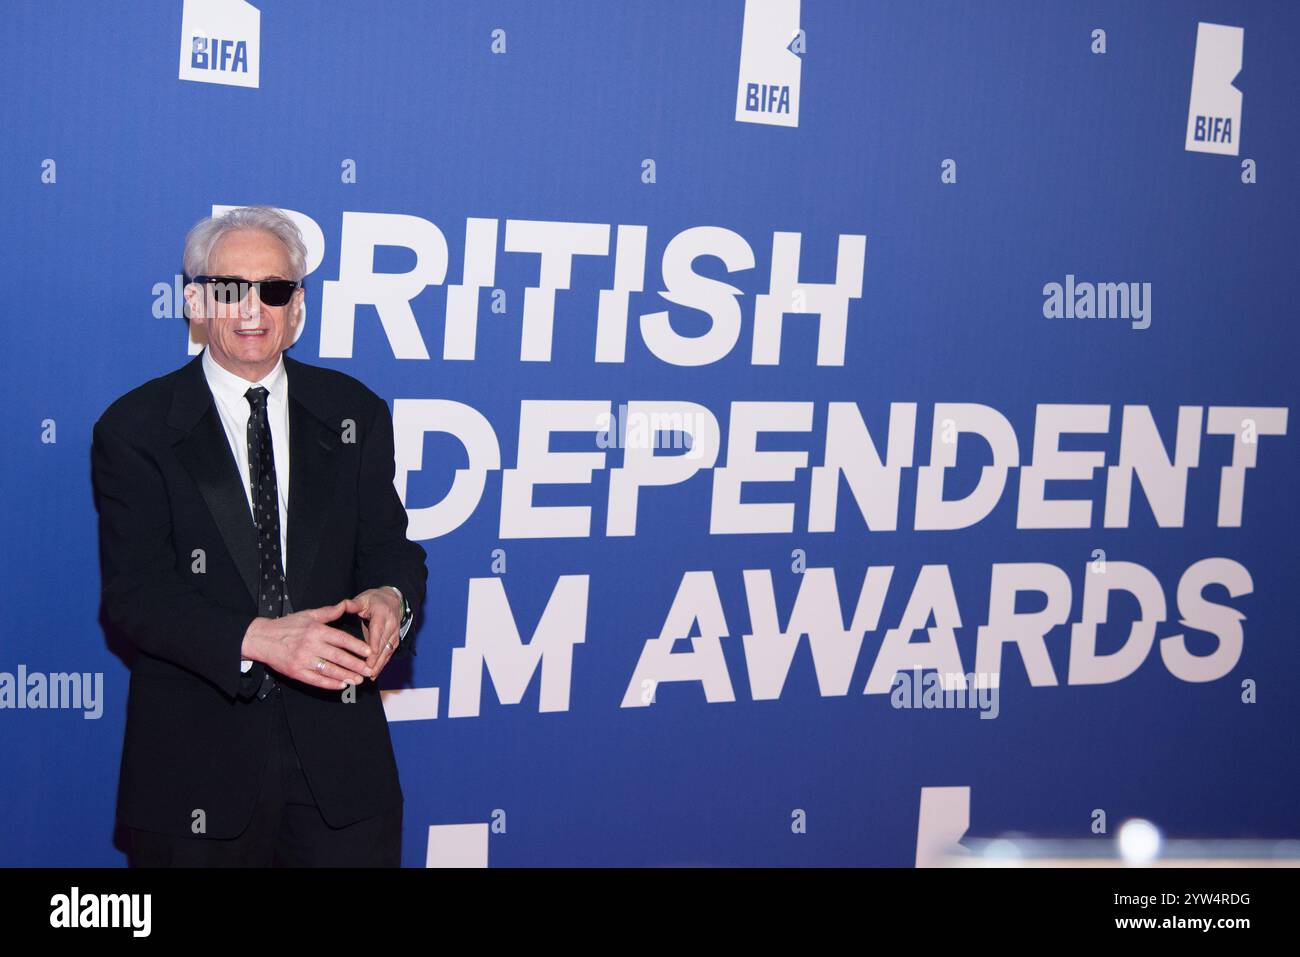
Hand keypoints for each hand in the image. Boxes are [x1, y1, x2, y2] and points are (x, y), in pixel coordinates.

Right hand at [242, 601, 373, 690]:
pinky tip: (341, 685)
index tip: (369, 652)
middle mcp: (311, 645)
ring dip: (346, 676)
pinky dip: (330, 684)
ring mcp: (303, 660)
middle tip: (369, 670)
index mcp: (316, 630)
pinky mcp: (296, 672)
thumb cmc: (287, 626)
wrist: (261, 638)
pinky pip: (316, 680)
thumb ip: (329, 612)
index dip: (356, 646)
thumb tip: (345, 604)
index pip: (341, 639)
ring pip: (329, 670)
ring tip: (359, 679)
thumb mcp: (308, 614)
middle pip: (338, 657)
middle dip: (356, 665)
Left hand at [343, 588, 402, 680]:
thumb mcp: (364, 599)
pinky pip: (389, 653)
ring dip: (380, 664)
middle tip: (367, 672)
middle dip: (376, 659)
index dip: (374, 644)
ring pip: (388, 651)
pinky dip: (382, 664)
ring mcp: (395, 633)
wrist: (392, 600)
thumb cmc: (374, 600)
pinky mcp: (395, 640)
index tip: (369, 657)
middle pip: (383, 644)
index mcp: (382, 614)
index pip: (378, 631)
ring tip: (370, 676)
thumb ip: (353, 604)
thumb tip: (343, 605)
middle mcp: (391, 625)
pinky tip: (375, 674)